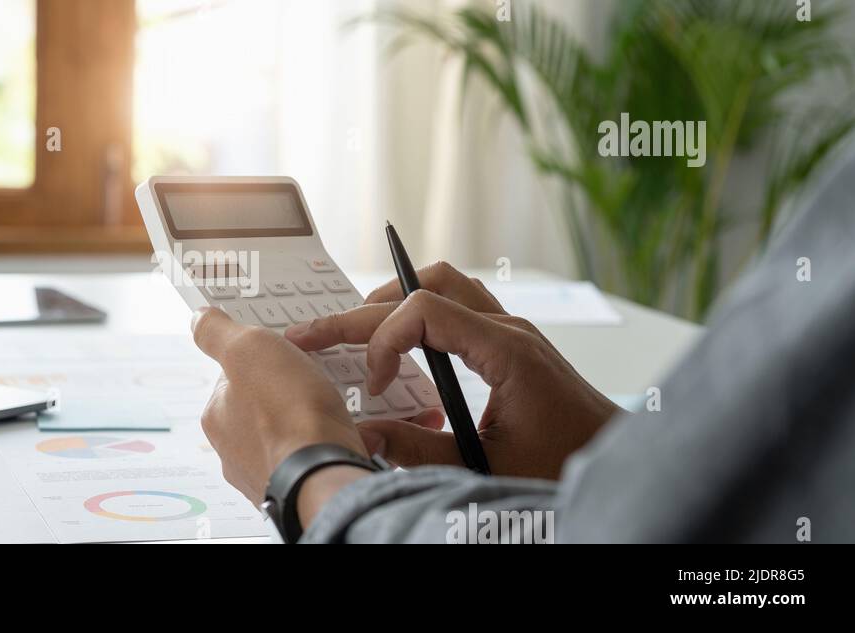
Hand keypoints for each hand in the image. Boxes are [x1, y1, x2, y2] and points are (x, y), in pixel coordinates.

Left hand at [191, 308, 366, 504]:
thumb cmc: (288, 414)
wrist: (325, 474)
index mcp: (216, 417)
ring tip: (328, 412)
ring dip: (304, 424)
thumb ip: (218, 332)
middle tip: (311, 382)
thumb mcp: (248, 349)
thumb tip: (199, 318)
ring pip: (285, 437)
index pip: (233, 376)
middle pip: (259, 408)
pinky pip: (308, 461)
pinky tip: (337, 438)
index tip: (283, 354)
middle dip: (284, 394)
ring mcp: (263, 475)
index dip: (261, 359)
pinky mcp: (295, 491)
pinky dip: (321, 449)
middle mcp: (232, 452)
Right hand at [285, 262, 619, 479]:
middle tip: (311, 334)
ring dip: (393, 299)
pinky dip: (419, 309)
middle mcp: (508, 328)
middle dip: (360, 313)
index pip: (423, 310)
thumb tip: (361, 434)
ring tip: (353, 330)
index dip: (383, 342)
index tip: (371, 386)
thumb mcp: (487, 467)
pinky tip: (400, 339)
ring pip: (441, 281)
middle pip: (422, 288)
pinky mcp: (508, 340)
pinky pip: (457, 301)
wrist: (616, 461)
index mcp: (506, 350)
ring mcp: (510, 329)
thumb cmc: (565, 464)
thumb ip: (420, 451)